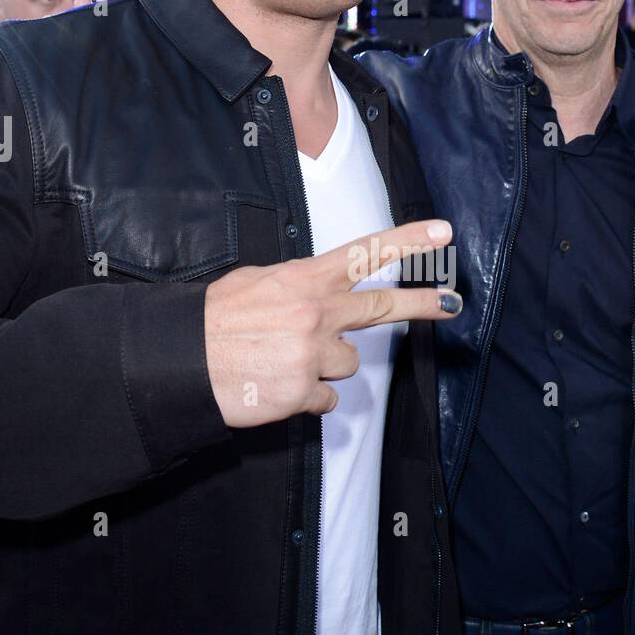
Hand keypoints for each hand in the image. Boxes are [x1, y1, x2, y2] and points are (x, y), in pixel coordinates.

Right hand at [204, 219, 460, 427]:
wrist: (183, 362)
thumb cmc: (214, 322)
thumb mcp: (255, 283)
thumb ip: (295, 284)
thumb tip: (317, 290)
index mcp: (304, 280)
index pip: (365, 254)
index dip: (408, 242)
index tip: (441, 234)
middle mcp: (317, 313)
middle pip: (382, 306)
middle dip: (423, 302)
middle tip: (451, 303)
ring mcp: (315, 353)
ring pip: (347, 363)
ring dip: (324, 366)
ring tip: (284, 362)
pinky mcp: (306, 391)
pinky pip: (326, 400)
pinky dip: (307, 397)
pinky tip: (278, 386)